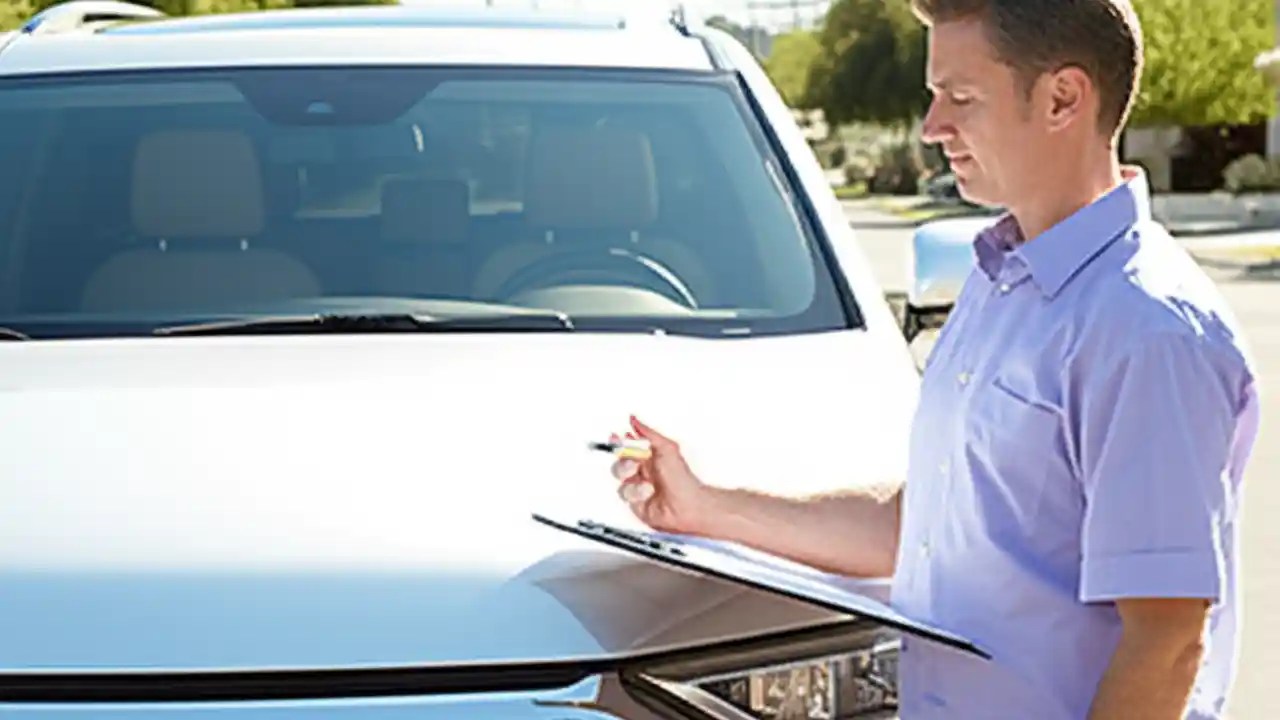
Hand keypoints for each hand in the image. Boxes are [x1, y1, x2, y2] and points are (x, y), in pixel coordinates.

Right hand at [611, 415, 713, 535]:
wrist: (685, 506)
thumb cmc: (682, 479)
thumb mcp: (667, 448)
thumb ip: (648, 433)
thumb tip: (635, 420)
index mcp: (650, 455)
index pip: (629, 444)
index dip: (620, 441)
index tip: (616, 438)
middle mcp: (643, 470)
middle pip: (620, 460)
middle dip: (625, 461)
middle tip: (635, 464)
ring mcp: (638, 485)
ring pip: (620, 477)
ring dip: (633, 479)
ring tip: (647, 482)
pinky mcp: (634, 500)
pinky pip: (624, 492)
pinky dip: (637, 492)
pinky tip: (648, 493)